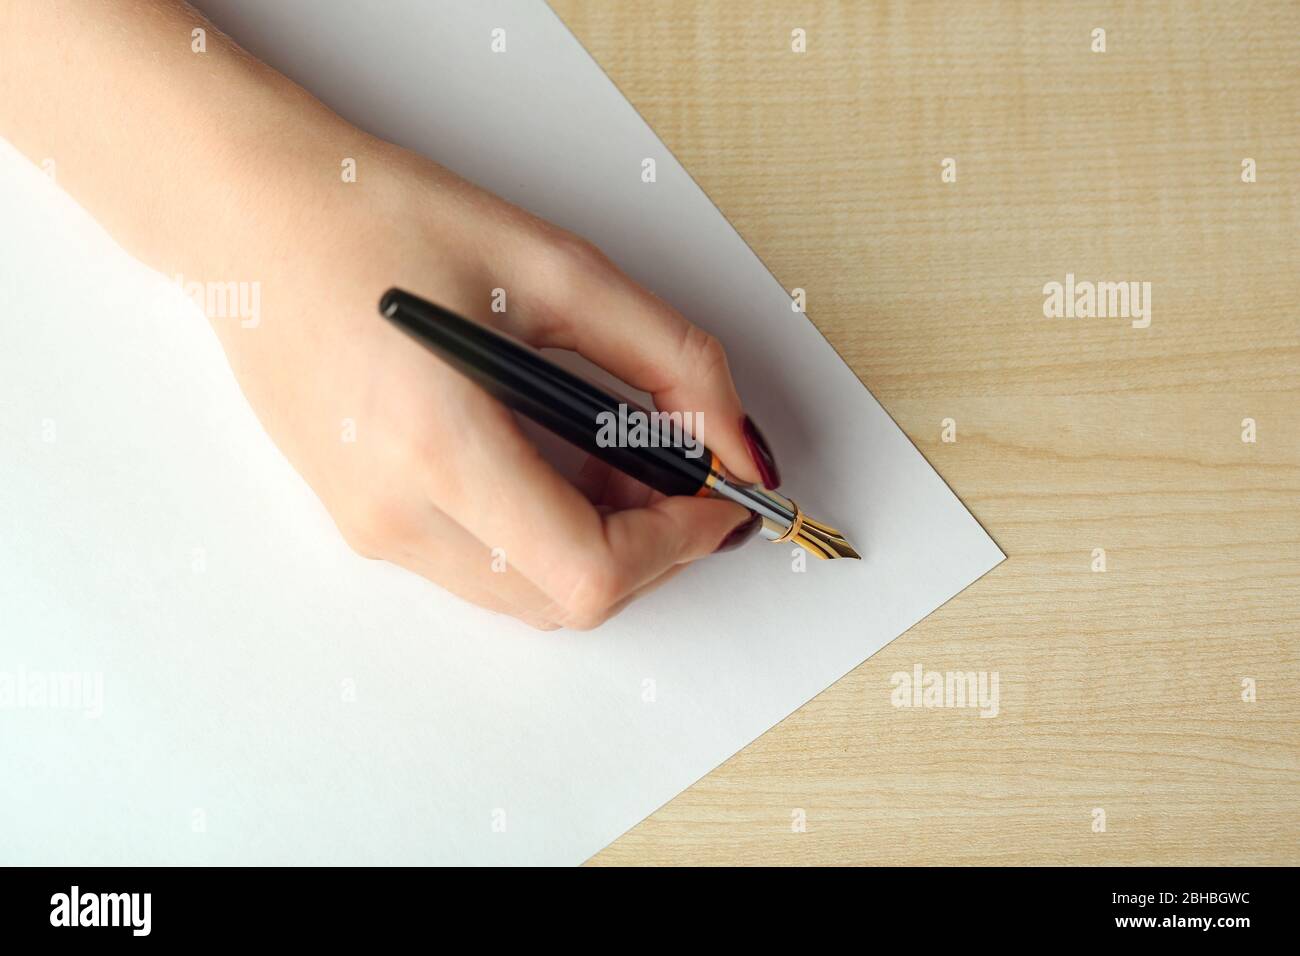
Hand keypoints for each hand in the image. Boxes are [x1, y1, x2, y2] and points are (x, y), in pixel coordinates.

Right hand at [208, 138, 774, 628]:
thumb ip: (671, 362)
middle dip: (648, 547)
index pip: (590, 573)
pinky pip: (481, 570)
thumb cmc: (383, 223)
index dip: (676, 546)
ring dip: (598, 545)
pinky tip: (555, 463)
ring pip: (526, 596)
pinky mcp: (362, 522)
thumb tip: (738, 449)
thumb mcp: (558, 270)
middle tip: (681, 471)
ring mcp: (371, 528)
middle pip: (566, 600)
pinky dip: (542, 537)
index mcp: (439, 447)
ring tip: (615, 455)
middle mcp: (394, 512)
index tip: (718, 499)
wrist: (254, 221)